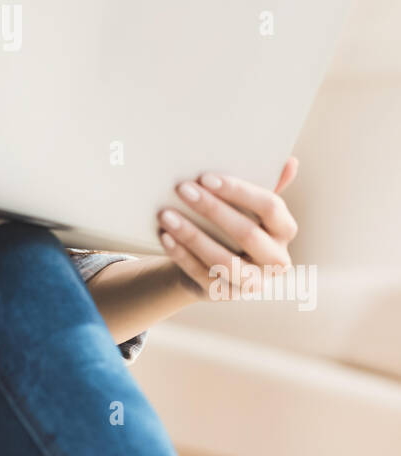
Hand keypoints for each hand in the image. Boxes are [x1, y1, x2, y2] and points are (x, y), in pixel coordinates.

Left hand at [155, 157, 298, 299]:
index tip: (205, 177)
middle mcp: (276, 259)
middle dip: (212, 209)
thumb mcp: (246, 205)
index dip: (239, 191)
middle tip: (182, 189)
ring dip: (192, 235)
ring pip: (224, 260)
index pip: (270, 207)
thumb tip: (290, 161)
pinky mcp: (228, 294)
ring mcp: (254, 282)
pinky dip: (182, 255)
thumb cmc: (230, 224)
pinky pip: (203, 275)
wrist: (211, 261)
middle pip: (247, 234)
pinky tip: (165, 237)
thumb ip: (265, 184)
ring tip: (166, 215)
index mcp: (285, 230)